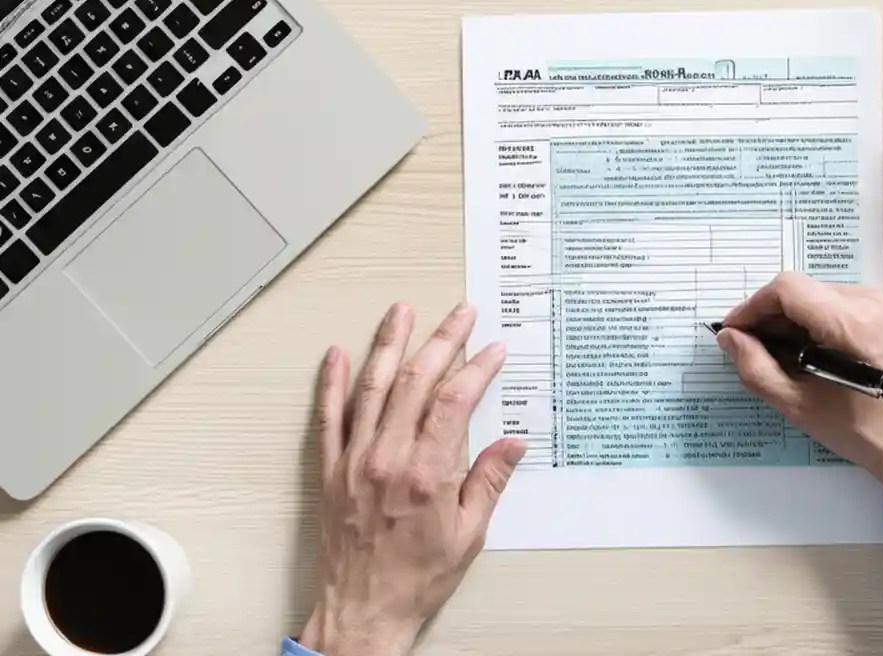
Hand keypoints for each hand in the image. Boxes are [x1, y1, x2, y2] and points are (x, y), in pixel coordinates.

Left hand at [299, 302, 525, 655]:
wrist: (363, 612)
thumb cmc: (416, 579)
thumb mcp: (469, 535)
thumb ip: (489, 481)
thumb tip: (513, 444)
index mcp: (426, 474)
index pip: (454, 402)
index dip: (476, 368)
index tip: (492, 350)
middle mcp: (387, 459)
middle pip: (415, 382)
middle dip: (442, 341)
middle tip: (460, 314)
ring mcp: (354, 461)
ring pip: (372, 388)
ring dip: (389, 344)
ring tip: (402, 313)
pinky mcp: (330, 471)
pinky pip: (328, 417)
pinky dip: (333, 383)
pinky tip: (338, 356)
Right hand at [717, 273, 882, 497]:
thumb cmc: (863, 432)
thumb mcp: (798, 405)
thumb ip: (756, 367)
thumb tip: (730, 338)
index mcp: (852, 323)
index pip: (788, 289)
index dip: (752, 306)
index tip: (735, 331)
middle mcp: (872, 302)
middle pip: (803, 289)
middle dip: (770, 314)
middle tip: (752, 346)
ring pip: (819, 294)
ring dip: (793, 317)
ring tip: (781, 352)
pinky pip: (840, 302)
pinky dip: (816, 319)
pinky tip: (810, 350)